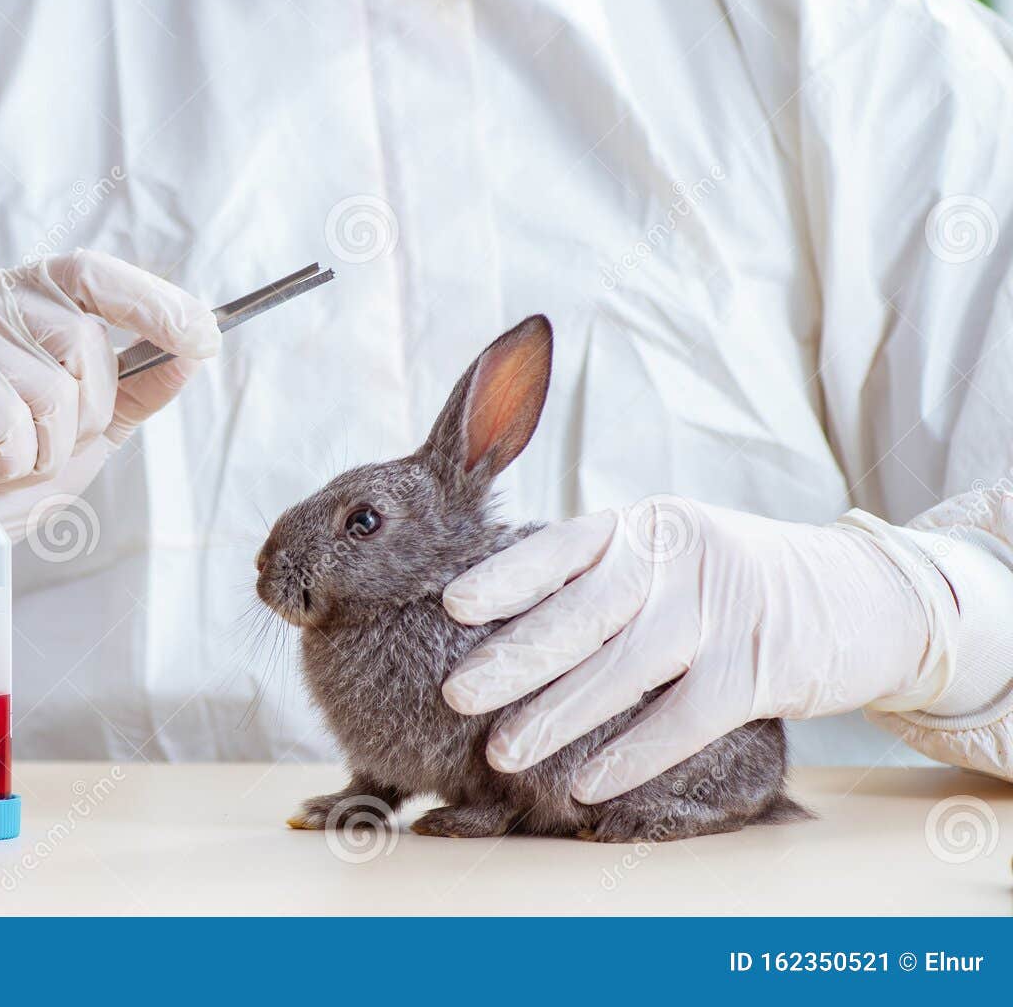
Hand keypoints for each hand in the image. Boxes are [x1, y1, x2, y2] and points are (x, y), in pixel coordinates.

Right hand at [0, 249, 219, 594]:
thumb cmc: (3, 474)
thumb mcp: (89, 429)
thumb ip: (138, 387)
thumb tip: (196, 350)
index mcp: (20, 298)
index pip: (92, 274)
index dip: (153, 301)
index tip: (206, 337)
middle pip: (82, 341)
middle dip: (85, 413)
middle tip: (37, 445)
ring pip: (51, 391)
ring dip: (44, 449)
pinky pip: (12, 428)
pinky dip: (8, 467)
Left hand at [440, 498, 955, 802]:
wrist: (858, 593)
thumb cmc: (728, 582)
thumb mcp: (665, 554)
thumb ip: (597, 576)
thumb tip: (495, 622)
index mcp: (641, 527)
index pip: (562, 546)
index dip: (507, 576)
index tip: (452, 604)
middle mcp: (676, 558)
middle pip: (583, 612)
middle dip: (514, 656)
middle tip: (455, 692)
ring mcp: (721, 610)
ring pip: (625, 668)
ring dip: (558, 715)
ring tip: (503, 752)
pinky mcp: (760, 667)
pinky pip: (684, 718)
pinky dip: (631, 754)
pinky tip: (585, 784)